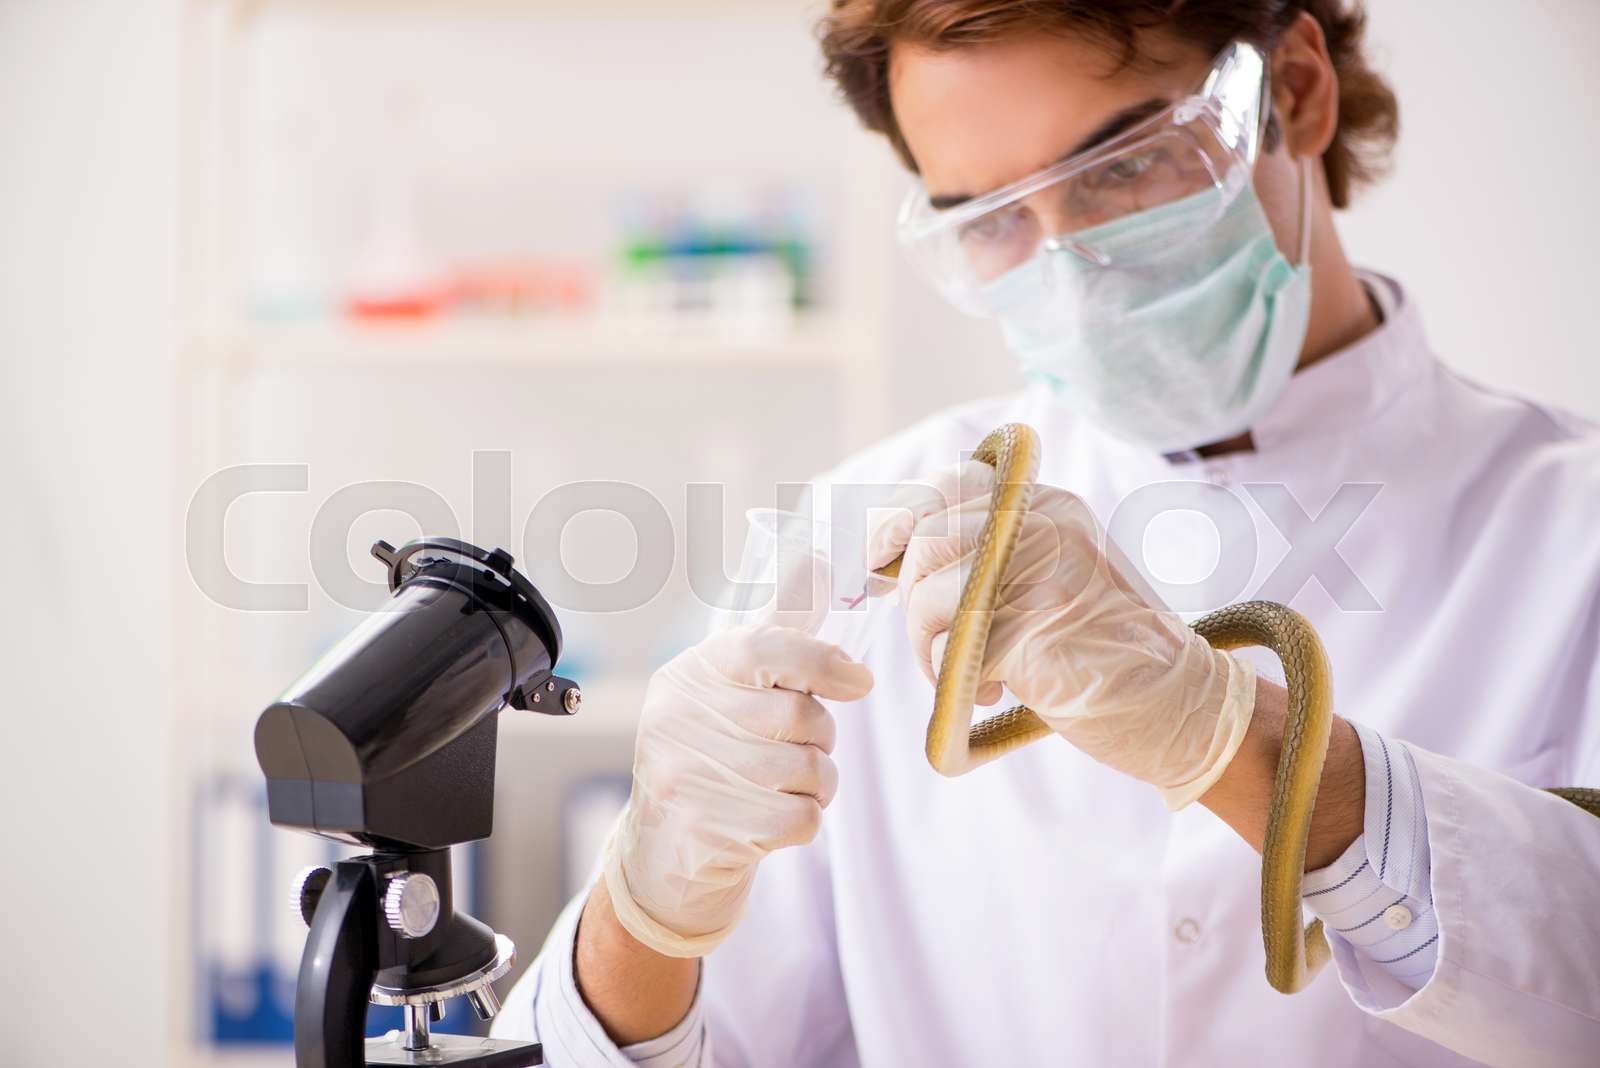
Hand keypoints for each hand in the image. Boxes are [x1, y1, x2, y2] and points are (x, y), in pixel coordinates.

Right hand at [603, 625, 873, 956]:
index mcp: (687, 673)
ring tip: (787, 787)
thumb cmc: (712, 761)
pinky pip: (801, 817)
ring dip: (818, 783)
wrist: (663, 859)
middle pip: (799, 717)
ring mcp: (684, 775)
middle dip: (822, 738)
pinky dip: (805, 822)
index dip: (823, 661)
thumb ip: (775, 639)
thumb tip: (820, 561)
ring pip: (809, 769)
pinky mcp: (703, 830)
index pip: (764, 647)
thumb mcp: (729, 693)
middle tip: (802, 751)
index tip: (859, 681)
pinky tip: (775, 821)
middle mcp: (676, 718)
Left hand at [866, 463, 1254, 807]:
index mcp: (1050, 506)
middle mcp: (1045, 526)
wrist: (1185, 707)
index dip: (899, 520)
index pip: (949, 484)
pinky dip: (951, 679)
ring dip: (926, 643)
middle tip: (936, 637)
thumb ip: (991, 555)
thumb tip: (891, 553)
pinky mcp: (1031, 630)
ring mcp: (1039, 573)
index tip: (876, 561)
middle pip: (926, 537)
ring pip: (927, 592)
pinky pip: (948, 648)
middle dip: (909, 595)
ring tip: (965, 672)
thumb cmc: (1108, 652)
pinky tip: (990, 694)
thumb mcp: (1053, 578)